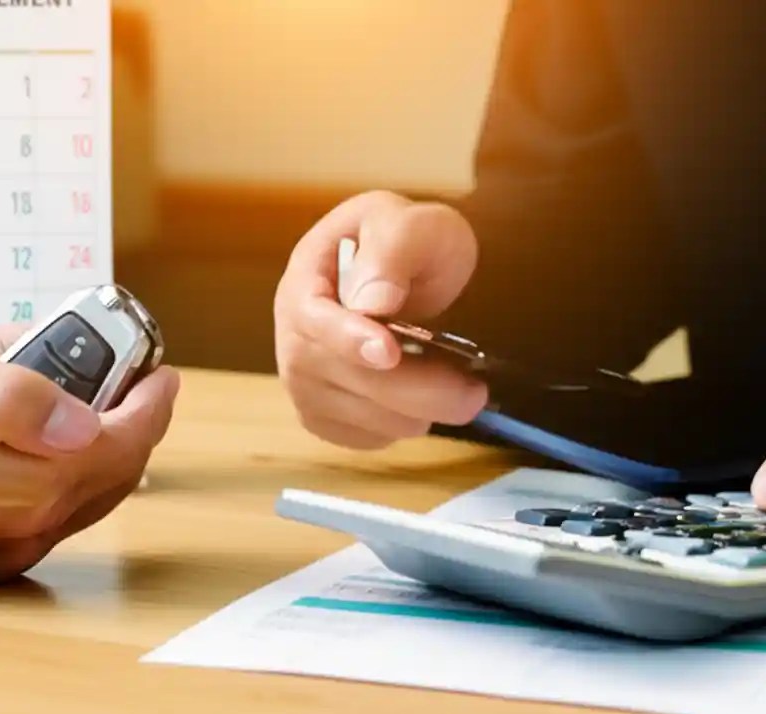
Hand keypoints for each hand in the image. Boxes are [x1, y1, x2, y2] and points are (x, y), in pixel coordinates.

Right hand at [274, 190, 488, 448]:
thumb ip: (394, 249)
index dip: (347, 339)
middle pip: (340, 377)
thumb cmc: (411, 242)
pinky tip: (422, 401)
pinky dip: (400, 427)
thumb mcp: (413, 224)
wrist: (412, 273)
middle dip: (412, 391)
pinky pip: (360, 437)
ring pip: (356, 416)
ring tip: (457, 390)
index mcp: (306, 281)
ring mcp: (304, 381)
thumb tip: (373, 302)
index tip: (390, 353)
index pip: (311, 318)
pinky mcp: (324, 416)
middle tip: (473, 394)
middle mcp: (292, 335)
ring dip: (415, 412)